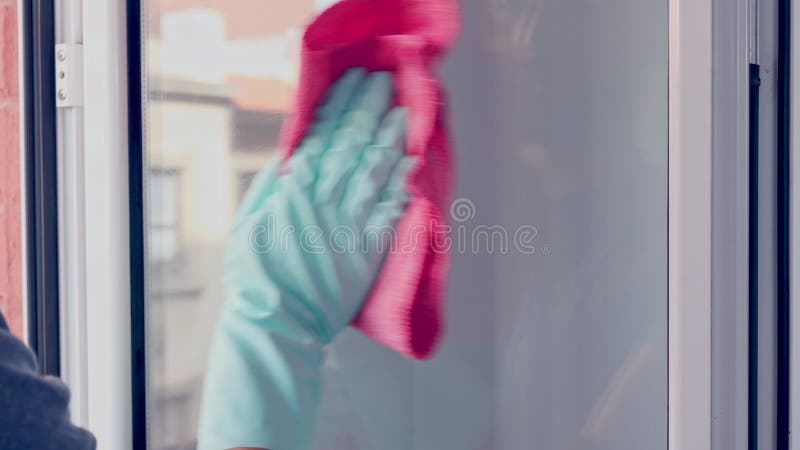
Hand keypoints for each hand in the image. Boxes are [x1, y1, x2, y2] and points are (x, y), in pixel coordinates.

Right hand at [197, 69, 411, 449]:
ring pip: (374, 171)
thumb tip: (289, 156)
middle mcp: (324, 201)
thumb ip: (270, 188)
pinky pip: (390, 210)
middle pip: (352, 144)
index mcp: (293, 191)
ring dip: (390, 139)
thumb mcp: (247, 223)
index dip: (341, 105)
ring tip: (403, 113)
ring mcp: (349, 224)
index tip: (353, 81)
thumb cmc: (256, 276)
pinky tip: (413, 164)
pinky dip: (402, 185)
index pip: (322, 136)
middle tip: (384, 82)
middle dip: (369, 109)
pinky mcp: (369, 250)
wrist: (278, 324)